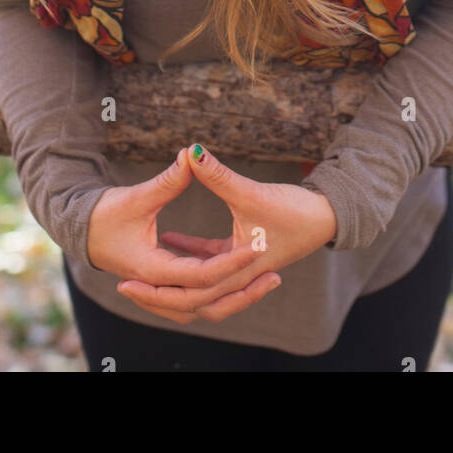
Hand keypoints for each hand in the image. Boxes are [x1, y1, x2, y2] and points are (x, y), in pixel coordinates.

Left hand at [116, 143, 336, 323]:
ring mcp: (241, 269)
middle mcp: (238, 278)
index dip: (157, 290)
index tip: (128, 281)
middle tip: (125, 286)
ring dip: (174, 281)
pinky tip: (172, 237)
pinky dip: (190, 256)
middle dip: (157, 296)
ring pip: (199, 287)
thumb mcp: (251, 191)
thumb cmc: (295, 209)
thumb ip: (218, 174)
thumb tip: (190, 151)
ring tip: (143, 270)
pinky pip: (209, 264)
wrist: (327, 215)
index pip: (191, 291)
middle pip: (190, 301)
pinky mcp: (244, 255)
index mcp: (238, 271)